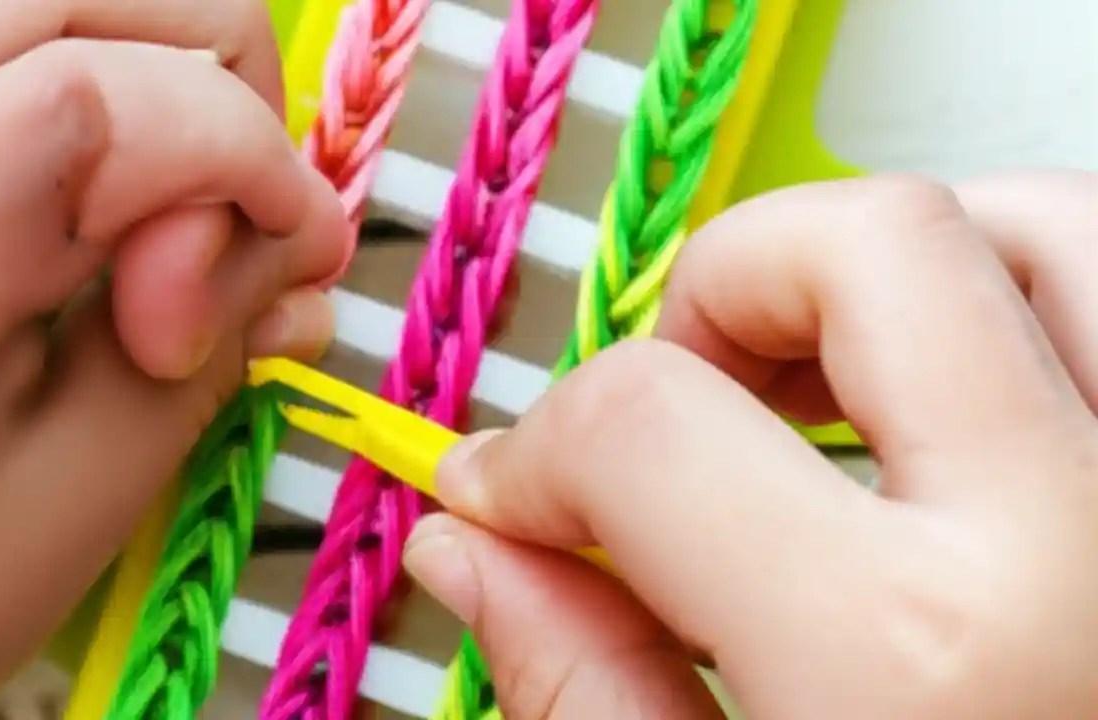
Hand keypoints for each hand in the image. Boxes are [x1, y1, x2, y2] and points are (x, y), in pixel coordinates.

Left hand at [0, 1, 348, 715]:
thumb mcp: (80, 493)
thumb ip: (209, 334)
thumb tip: (285, 231)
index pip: (101, 94)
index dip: (240, 154)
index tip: (289, 245)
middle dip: (205, 62)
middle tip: (231, 194)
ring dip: (126, 55)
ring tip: (151, 189)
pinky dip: (48, 66)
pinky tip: (74, 174)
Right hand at [405, 173, 1097, 718]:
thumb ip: (587, 685)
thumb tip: (476, 545)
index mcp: (921, 665)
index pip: (649, 422)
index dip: (539, 443)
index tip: (517, 489)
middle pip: (875, 240)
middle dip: (729, 288)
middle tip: (688, 393)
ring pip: (1050, 226)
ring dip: (904, 274)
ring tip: (833, 386)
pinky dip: (1023, 314)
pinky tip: (958, 424)